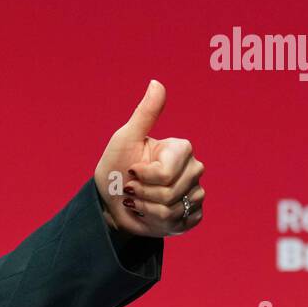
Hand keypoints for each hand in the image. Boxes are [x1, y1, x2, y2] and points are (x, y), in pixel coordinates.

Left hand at [93, 80, 204, 237]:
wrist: (111, 201)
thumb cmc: (116, 166)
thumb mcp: (125, 138)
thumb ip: (145, 113)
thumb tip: (156, 82)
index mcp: (182, 149)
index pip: (165, 174)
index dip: (142, 177)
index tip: (132, 170)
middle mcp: (194, 169)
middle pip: (168, 194)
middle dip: (142, 195)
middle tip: (134, 188)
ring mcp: (196, 194)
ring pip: (172, 211)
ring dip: (146, 209)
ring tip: (141, 201)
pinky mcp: (193, 215)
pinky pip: (178, 223)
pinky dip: (157, 222)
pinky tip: (150, 214)